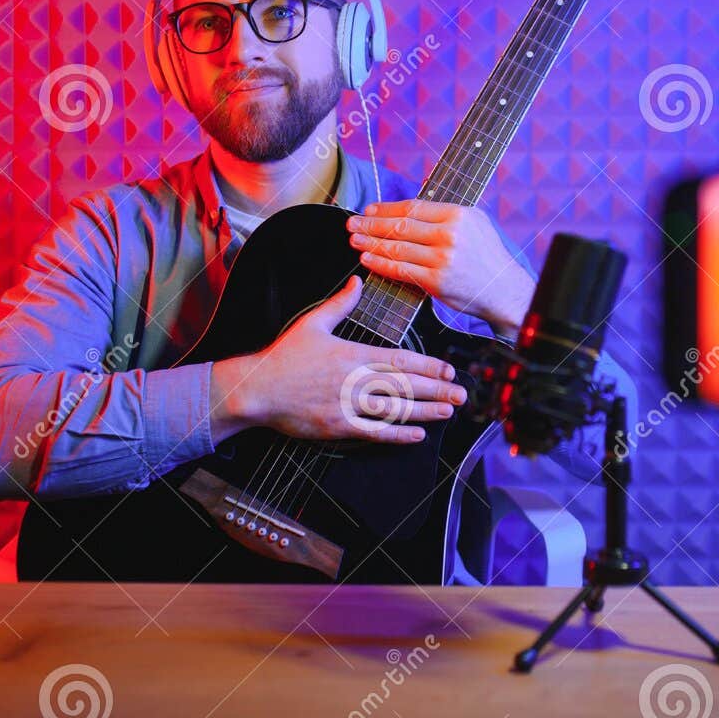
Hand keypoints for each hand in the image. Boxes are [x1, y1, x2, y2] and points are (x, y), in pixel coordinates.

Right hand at [209, 276, 467, 443]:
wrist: (256, 389)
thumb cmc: (284, 356)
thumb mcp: (312, 323)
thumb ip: (340, 305)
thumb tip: (357, 281)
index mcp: (352, 354)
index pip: (399, 360)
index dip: (427, 366)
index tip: (448, 369)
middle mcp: (354, 381)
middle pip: (404, 386)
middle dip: (436, 390)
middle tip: (461, 393)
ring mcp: (347, 406)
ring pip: (394, 410)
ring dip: (424, 412)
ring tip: (448, 411)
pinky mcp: (337, 427)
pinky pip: (374, 432)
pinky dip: (397, 435)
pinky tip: (418, 436)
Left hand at [346, 199, 536, 338]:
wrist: (502, 289)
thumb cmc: (487, 255)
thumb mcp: (474, 222)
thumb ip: (445, 212)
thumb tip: (411, 206)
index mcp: (458, 215)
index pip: (412, 208)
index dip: (386, 208)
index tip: (369, 209)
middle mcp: (449, 235)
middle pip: (400, 226)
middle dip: (371, 224)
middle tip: (353, 223)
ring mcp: (442, 259)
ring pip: (397, 248)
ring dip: (371, 243)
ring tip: (355, 239)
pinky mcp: (436, 282)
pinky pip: (401, 270)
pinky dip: (380, 264)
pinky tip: (368, 258)